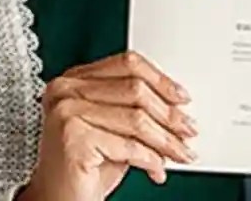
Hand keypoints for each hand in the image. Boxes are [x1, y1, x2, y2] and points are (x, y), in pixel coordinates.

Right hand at [19, 51, 196, 200]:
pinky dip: (149, 159)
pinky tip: (157, 168)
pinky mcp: (72, 138)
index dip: (161, 80)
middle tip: (189, 130)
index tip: (182, 97)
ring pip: (136, 119)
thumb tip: (178, 105)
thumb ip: (136, 108)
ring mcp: (66, 113)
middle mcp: (66, 91)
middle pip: (135, 90)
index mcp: (75, 79)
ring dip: (165, 140)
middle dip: (169, 114)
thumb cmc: (87, 166)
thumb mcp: (116, 128)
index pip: (127, 64)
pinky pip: (128, 146)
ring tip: (181, 152)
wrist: (61, 199)